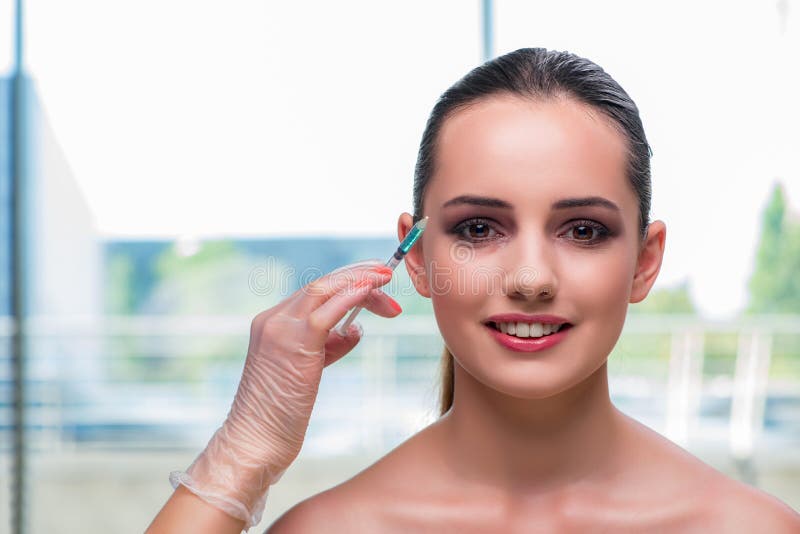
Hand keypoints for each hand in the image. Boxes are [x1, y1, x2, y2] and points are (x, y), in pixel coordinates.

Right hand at [170, 259, 400, 527]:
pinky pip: (327, 308)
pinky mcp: (294, 341)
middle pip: (322, 284)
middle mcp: (273, 318)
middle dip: (359, 276)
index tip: (377, 284)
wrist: (256, 441)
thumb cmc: (282, 413)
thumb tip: (356, 328)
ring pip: (324, 288)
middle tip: (389, 275)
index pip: (316, 292)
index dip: (349, 283)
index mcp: (272, 322)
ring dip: (360, 280)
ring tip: (387, 280)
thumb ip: (329, 345)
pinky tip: (370, 290)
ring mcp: (279, 327)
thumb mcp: (308, 369)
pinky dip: (351, 294)